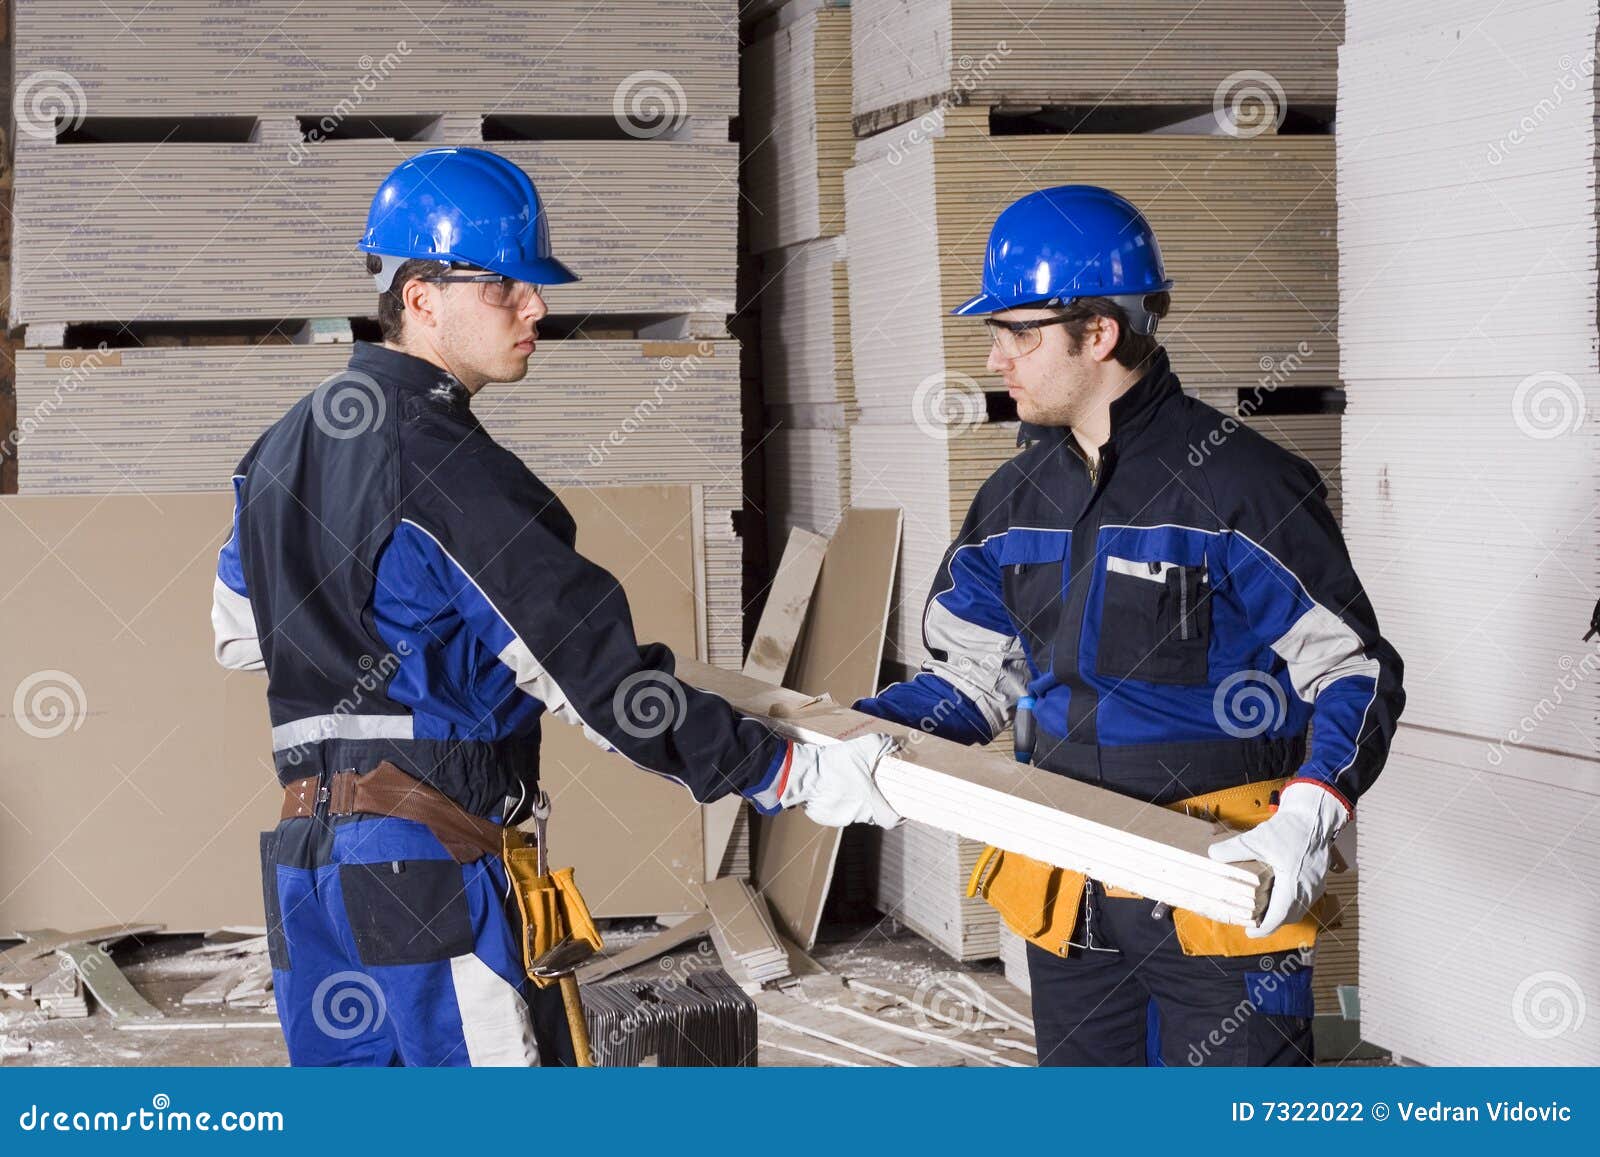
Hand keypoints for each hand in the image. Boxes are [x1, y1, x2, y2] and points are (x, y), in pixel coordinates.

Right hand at [780, 735, 902, 828]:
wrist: (803, 773)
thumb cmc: (835, 764)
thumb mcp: (864, 746)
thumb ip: (884, 744)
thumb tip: (894, 744)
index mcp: (870, 804)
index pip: (892, 819)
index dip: (898, 813)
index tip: (899, 805)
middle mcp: (856, 815)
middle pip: (874, 814)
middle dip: (875, 800)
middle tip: (872, 785)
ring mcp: (840, 818)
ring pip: (855, 812)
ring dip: (856, 800)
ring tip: (850, 781)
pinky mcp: (825, 817)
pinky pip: (838, 811)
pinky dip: (840, 801)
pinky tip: (834, 786)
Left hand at [1208, 781, 1347, 936]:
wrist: (1314, 815)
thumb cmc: (1289, 829)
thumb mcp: (1257, 839)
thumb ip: (1234, 849)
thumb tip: (1213, 856)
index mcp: (1293, 886)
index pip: (1279, 917)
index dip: (1263, 929)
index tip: (1250, 933)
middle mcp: (1308, 890)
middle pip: (1289, 916)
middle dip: (1271, 922)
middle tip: (1253, 923)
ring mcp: (1316, 885)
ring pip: (1298, 908)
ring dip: (1282, 913)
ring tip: (1263, 911)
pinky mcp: (1318, 878)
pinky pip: (1304, 898)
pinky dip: (1291, 902)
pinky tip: (1278, 895)